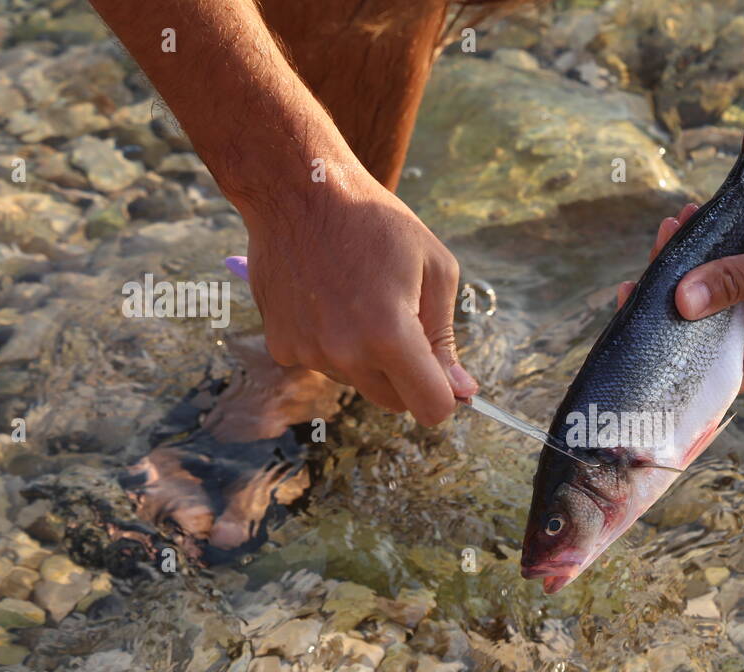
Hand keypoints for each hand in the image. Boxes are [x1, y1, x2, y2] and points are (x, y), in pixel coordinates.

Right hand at [242, 169, 476, 424]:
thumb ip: (445, 338)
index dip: (444, 396)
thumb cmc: (376, 222)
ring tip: (360, 299)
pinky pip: (324, 364)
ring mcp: (309, 352)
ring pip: (359, 382)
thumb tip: (461, 391)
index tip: (444, 377)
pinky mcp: (282, 346)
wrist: (298, 190)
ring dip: (368, 357)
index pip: (430, 408)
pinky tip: (329, 300)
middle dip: (407, 376)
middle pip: (394, 402)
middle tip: (403, 322)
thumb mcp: (435, 269)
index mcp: (390, 335)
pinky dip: (333, 345)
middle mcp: (346, 353)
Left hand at [624, 167, 743, 390]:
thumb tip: (682, 302)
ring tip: (668, 230)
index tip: (639, 352)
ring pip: (694, 294)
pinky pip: (704, 261)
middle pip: (696, 333)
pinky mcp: (741, 261)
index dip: (677, 372)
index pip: (717, 376)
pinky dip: (690, 241)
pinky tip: (684, 217)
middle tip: (635, 285)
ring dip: (674, 266)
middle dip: (663, 309)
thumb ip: (737, 281)